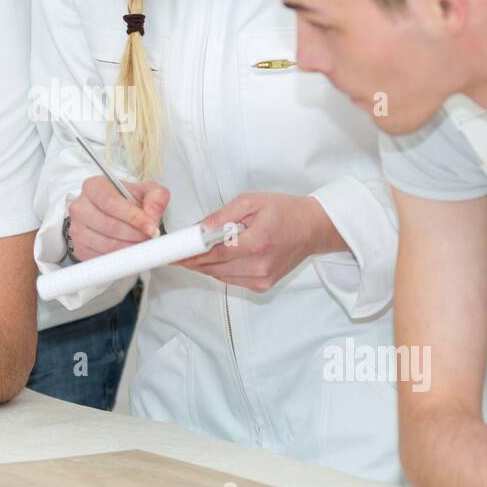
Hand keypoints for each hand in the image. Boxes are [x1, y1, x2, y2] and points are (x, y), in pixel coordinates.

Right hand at [66, 176, 168, 260]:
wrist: (112, 213)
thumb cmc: (126, 201)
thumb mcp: (145, 191)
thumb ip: (156, 197)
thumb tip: (153, 213)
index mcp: (93, 187)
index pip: (111, 202)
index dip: (133, 217)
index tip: (151, 227)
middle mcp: (81, 207)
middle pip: (110, 226)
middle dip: (136, 235)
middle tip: (151, 237)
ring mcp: (77, 229)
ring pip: (107, 245)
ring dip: (130, 248)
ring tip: (143, 244)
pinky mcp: (80, 248)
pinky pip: (102, 258)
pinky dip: (120, 259)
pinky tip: (130, 250)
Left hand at [176, 192, 339, 292]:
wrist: (313, 228)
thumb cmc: (285, 211)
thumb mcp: (252, 201)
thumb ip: (222, 216)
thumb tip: (198, 229)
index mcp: (257, 242)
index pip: (214, 253)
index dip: (190, 254)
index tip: (173, 253)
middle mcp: (259, 265)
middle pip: (214, 268)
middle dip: (192, 261)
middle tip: (176, 253)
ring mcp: (262, 278)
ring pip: (220, 276)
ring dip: (204, 266)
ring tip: (194, 253)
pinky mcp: (263, 285)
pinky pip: (232, 280)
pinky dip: (220, 270)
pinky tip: (217, 258)